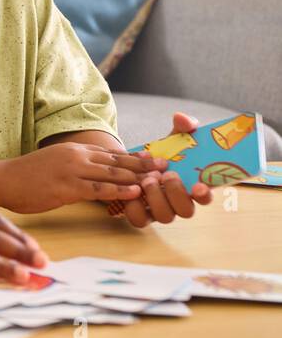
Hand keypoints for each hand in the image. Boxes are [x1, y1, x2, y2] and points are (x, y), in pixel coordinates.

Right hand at [0, 141, 162, 213]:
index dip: (135, 158)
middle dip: (144, 165)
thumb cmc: (25, 177)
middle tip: (167, 166)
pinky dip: (119, 191)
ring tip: (160, 180)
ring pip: (112, 174)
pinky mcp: (66, 187)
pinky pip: (98, 189)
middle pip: (116, 161)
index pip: (110, 153)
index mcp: (73, 150)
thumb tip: (91, 178)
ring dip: (138, 177)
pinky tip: (135, 193)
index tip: (154, 159)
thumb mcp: (52, 165)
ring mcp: (71, 171)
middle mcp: (75, 156)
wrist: (2, 180)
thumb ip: (73, 168)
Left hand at [116, 112, 212, 226]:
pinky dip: (133, 206)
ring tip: (146, 180)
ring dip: (156, 198)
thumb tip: (182, 118)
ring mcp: (160, 210)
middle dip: (176, 193)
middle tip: (166, 176)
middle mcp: (179, 203)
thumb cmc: (162, 154)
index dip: (205, 195)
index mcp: (193, 187)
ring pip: (164, 216)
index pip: (206, 198)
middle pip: (186, 211)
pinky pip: (138, 219)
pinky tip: (130, 189)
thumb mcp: (173, 140)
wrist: (135, 164)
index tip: (199, 185)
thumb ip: (182, 128)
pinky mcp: (140, 214)